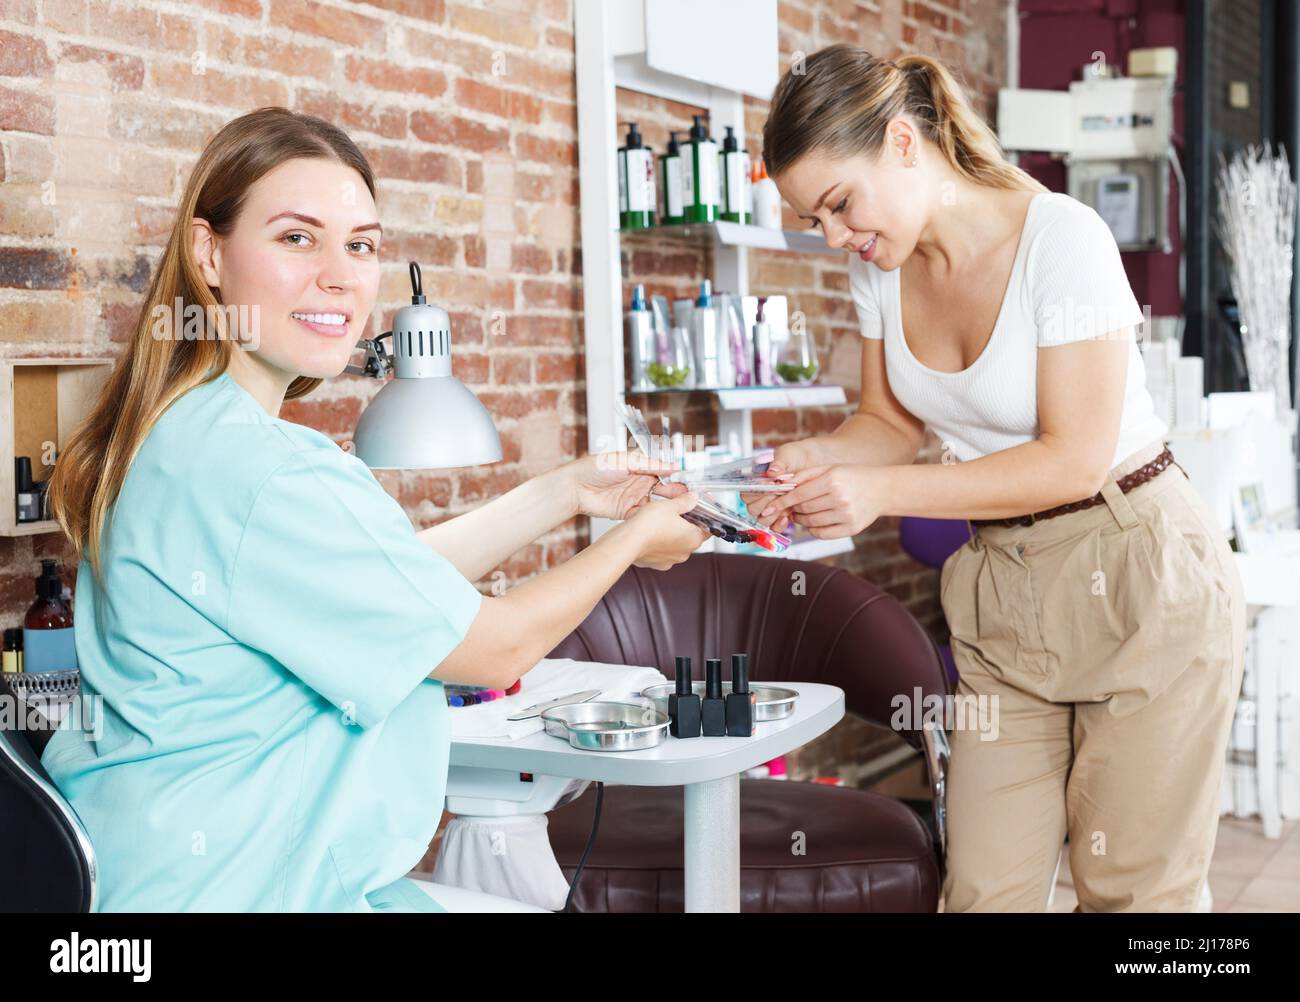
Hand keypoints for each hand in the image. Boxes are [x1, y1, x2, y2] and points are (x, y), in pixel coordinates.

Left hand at [559, 450, 687, 519]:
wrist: (574, 487)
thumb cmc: (595, 467)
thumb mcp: (626, 461)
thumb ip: (650, 464)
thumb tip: (673, 465)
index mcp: (641, 466)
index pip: (665, 473)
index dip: (677, 479)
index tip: (691, 484)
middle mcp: (639, 482)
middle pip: (664, 490)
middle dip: (676, 495)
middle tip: (690, 500)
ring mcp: (634, 498)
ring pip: (656, 504)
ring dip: (667, 508)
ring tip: (680, 512)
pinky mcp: (626, 512)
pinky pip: (643, 516)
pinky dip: (652, 518)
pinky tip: (662, 520)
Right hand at [622, 491, 708, 569]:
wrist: (628, 541)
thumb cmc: (649, 525)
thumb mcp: (670, 505)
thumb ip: (685, 501)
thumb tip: (693, 498)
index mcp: (694, 538)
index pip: (709, 529)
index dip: (705, 518)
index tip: (700, 511)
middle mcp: (685, 553)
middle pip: (691, 537)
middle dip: (686, 526)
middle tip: (678, 513)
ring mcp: (671, 560)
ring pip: (677, 545)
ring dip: (673, 536)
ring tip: (662, 523)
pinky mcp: (657, 564)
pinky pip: (663, 552)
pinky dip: (660, 544)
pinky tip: (652, 534)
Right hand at [740, 440, 814, 533]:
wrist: (813, 462)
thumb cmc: (796, 456)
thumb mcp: (787, 455)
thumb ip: (779, 463)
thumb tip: (773, 471)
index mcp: (755, 480)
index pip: (746, 493)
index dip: (756, 493)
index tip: (771, 486)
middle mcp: (760, 495)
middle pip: (752, 509)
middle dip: (766, 504)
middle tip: (780, 495)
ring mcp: (770, 505)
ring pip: (761, 519)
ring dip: (772, 514)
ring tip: (785, 505)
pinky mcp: (781, 513)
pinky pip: (773, 526)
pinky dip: (778, 524)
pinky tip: (787, 516)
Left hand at [754, 464, 883, 538]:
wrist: (882, 489)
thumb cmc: (853, 476)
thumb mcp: (830, 469)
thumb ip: (805, 476)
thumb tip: (781, 485)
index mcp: (833, 481)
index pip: (799, 494)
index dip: (781, 502)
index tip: (768, 507)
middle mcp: (840, 499)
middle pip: (804, 509)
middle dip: (792, 509)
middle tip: (790, 507)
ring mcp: (847, 515)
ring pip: (811, 523)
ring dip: (801, 519)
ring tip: (803, 512)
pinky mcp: (852, 528)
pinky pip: (822, 533)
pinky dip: (813, 529)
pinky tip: (814, 521)